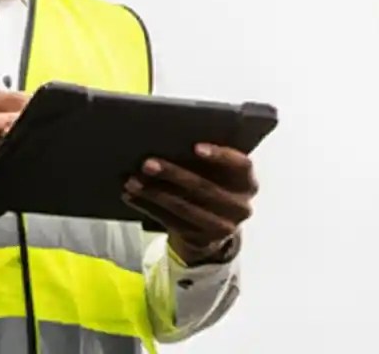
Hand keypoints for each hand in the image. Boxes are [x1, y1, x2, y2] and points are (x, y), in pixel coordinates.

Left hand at [122, 143, 258, 264]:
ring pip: (184, 207)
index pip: (241, 164)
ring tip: (132, 180)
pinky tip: (131, 196)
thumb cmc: (210, 183)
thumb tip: (165, 139)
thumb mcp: (215, 171)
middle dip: (173, 174)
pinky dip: (148, 207)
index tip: (195, 147)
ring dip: (154, 193)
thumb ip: (201, 157)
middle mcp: (240, 206)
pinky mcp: (202, 239)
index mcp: (247, 181)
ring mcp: (223, 227)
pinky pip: (171, 222)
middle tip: (147, 163)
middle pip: (205, 187)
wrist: (213, 225)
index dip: (220, 156)